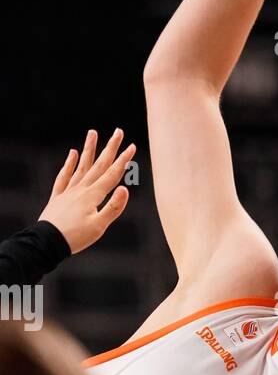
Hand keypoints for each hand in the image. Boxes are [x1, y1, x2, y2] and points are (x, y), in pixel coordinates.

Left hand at [39, 129, 134, 254]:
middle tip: (118, 131)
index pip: (112, 174)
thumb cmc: (75, 237)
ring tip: (93, 132)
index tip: (132, 146)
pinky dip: (69, 164)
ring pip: (81, 166)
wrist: (47, 242)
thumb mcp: (99, 226)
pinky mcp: (58, 197)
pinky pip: (64, 176)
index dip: (123, 160)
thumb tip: (125, 189)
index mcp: (93, 196)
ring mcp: (69, 191)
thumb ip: (113, 207)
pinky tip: (72, 154)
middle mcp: (81, 189)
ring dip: (89, 149)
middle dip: (110, 148)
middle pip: (98, 165)